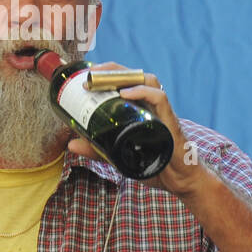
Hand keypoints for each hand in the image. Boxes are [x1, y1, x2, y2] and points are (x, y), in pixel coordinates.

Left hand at [66, 62, 212, 198]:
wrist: (179, 181)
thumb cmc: (153, 165)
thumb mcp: (117, 156)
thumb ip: (96, 149)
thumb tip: (71, 144)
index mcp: (140, 108)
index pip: (125, 81)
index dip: (106, 74)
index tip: (85, 76)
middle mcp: (151, 105)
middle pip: (133, 75)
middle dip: (110, 70)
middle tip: (88, 76)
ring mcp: (162, 111)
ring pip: (148, 79)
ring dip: (124, 76)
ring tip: (102, 80)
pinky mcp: (170, 121)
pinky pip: (159, 98)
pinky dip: (142, 92)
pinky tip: (125, 93)